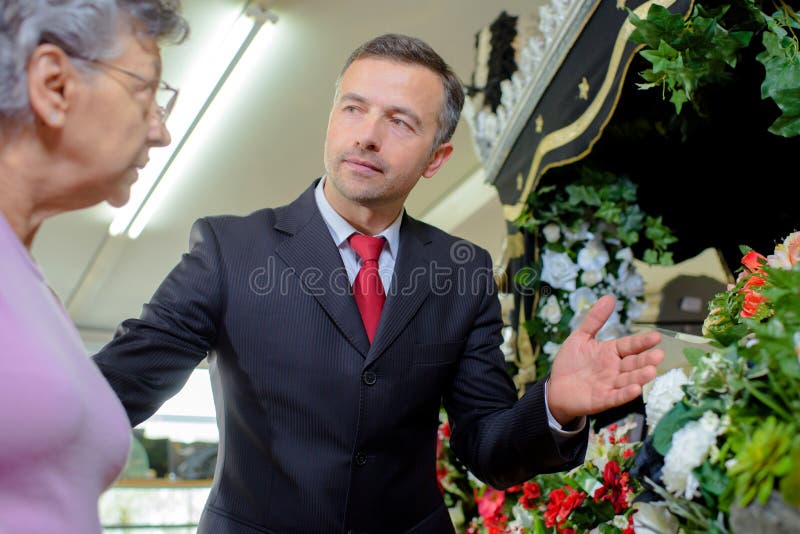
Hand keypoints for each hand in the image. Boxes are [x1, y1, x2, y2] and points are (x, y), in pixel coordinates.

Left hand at [546, 294, 663, 425]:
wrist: (556, 388)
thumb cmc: (570, 362)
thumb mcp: (580, 337)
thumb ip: (594, 319)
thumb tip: (609, 297)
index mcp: (611, 352)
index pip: (629, 345)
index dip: (642, 342)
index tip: (656, 336)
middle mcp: (614, 369)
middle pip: (633, 363)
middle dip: (646, 360)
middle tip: (659, 355)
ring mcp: (610, 385)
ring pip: (628, 380)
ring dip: (639, 377)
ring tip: (651, 371)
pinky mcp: (602, 400)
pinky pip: (615, 396)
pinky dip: (625, 393)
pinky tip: (635, 389)